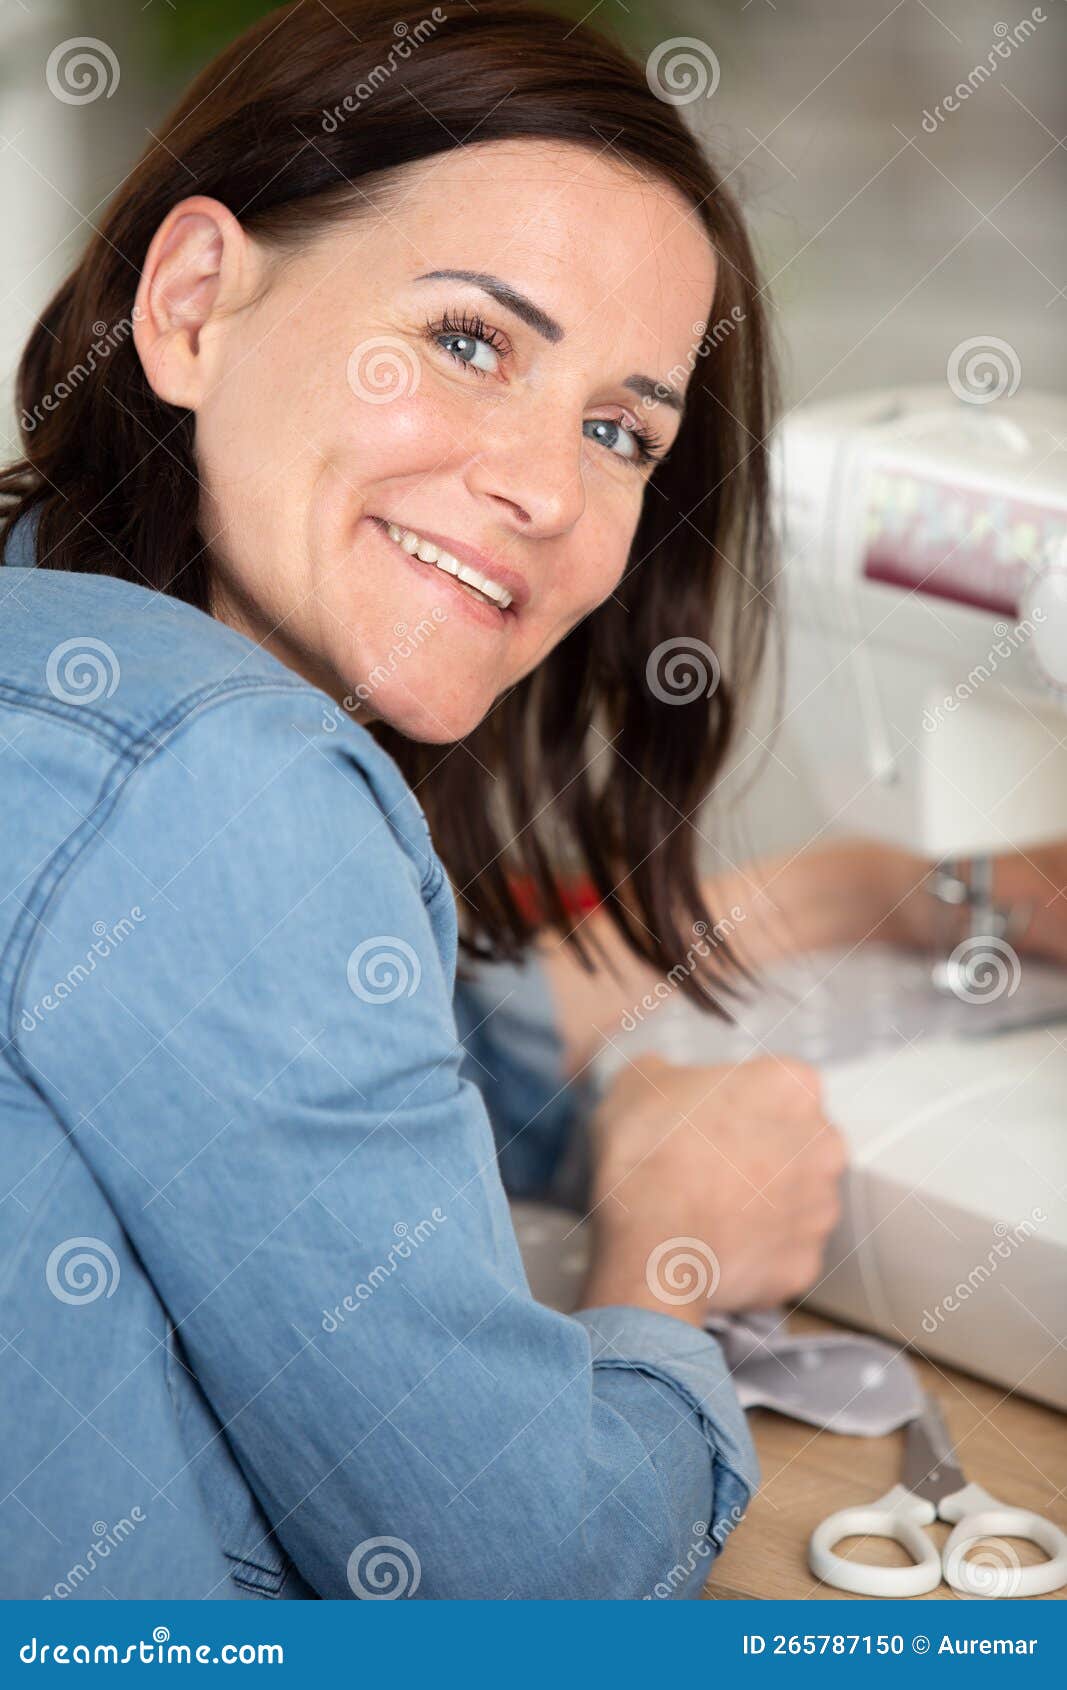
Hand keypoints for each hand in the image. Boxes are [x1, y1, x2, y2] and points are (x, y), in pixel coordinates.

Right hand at [579, 1053, 845, 1321]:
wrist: (651, 1245)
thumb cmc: (650, 1155)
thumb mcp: (638, 1082)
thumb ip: (668, 1074)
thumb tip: (664, 1082)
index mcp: (794, 1086)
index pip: (778, 1085)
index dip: (741, 1102)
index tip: (712, 1119)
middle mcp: (824, 1145)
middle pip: (798, 1142)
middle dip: (763, 1153)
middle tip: (711, 1164)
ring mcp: (820, 1209)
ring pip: (795, 1201)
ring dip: (763, 1204)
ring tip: (711, 1210)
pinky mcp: (805, 1264)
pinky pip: (782, 1253)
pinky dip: (755, 1253)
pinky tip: (716, 1247)